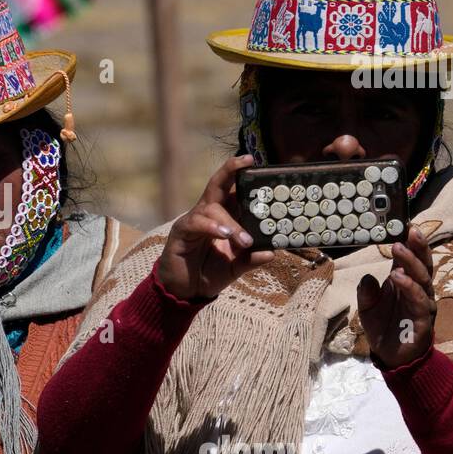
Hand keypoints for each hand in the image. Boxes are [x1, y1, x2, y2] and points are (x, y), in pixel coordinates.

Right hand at [155, 154, 274, 300]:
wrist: (185, 291)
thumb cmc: (209, 273)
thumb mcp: (235, 267)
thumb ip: (251, 259)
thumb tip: (271, 252)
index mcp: (222, 218)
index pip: (232, 192)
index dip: (242, 177)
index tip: (256, 164)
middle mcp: (206, 214)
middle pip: (217, 185)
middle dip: (230, 170)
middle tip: (247, 162)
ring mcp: (192, 221)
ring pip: (211, 208)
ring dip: (230, 222)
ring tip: (243, 240)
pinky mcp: (181, 232)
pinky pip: (195, 223)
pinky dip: (211, 227)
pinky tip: (223, 234)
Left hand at [357, 225, 436, 367]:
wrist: (390, 356)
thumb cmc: (383, 325)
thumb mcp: (367, 306)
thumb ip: (366, 291)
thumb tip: (367, 277)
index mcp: (406, 282)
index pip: (412, 258)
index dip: (411, 242)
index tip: (406, 224)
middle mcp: (418, 289)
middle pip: (423, 264)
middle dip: (418, 246)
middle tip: (409, 230)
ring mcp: (423, 303)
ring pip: (423, 279)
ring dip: (412, 263)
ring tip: (399, 249)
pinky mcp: (424, 319)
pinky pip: (419, 300)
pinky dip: (410, 287)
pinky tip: (398, 277)